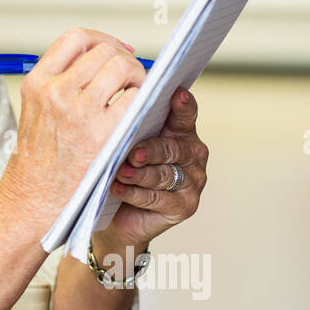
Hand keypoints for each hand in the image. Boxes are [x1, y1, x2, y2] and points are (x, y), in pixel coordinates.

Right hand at [0, 28, 146, 237]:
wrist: (31, 205)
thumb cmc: (38, 165)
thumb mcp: (36, 114)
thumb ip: (62, 87)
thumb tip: (105, 65)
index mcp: (37, 83)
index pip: (76, 39)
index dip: (103, 40)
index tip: (117, 51)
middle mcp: (55, 91)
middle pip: (104, 51)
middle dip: (126, 60)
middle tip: (135, 80)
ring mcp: (78, 111)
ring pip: (124, 67)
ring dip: (139, 78)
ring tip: (139, 98)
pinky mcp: (102, 133)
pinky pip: (136, 99)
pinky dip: (144, 102)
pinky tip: (141, 117)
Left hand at [100, 87, 207, 249]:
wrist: (117, 215)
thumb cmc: (122, 171)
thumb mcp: (125, 145)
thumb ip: (131, 130)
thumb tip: (119, 117)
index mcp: (180, 132)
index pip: (184, 115)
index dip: (182, 105)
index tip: (176, 94)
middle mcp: (192, 154)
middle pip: (172, 148)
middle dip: (149, 150)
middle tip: (132, 153)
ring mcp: (193, 181)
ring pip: (164, 174)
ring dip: (139, 174)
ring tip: (119, 172)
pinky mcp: (186, 205)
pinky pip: (159, 198)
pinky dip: (135, 194)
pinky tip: (119, 189)